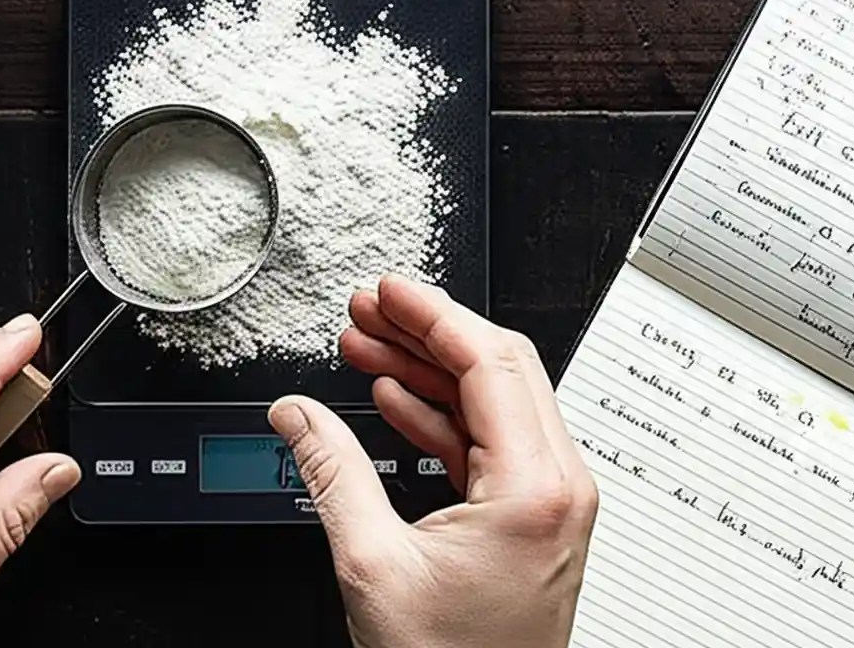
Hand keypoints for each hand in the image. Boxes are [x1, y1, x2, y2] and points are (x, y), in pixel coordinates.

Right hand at [267, 275, 597, 647]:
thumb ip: (331, 472)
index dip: (433, 313)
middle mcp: (557, 488)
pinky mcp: (530, 520)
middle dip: (426, 332)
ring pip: (491, 403)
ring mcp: (548, 504)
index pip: (488, 362)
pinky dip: (440, 416)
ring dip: (428, 371)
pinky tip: (394, 400)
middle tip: (368, 311)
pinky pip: (487, 445)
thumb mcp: (374, 565)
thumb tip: (297, 415)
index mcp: (536, 489)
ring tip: (366, 347)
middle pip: (496, 370)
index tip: (389, 289)